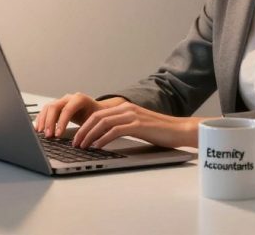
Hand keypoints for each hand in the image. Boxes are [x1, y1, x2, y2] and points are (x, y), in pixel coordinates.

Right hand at [33, 93, 125, 138]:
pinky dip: (41, 119)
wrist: (98, 110)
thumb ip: (89, 128)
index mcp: (80, 99)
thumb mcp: (96, 120)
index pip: (67, 109)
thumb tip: (82, 140)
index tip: (58, 135)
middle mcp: (69, 98)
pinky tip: (39, 128)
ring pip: (48, 108)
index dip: (61, 122)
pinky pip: (46, 111)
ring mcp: (62, 101)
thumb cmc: (98, 115)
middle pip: (54, 107)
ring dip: (43, 121)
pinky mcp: (57, 106)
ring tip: (41, 133)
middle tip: (48, 135)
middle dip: (50, 122)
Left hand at [72, 101, 206, 149]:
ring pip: (103, 123)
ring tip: (82, 146)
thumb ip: (123, 127)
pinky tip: (97, 147)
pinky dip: (102, 139)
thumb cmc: (160, 132)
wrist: (180, 130)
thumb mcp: (138, 126)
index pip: (98, 114)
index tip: (77, 137)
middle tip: (75, 143)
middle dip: (83, 131)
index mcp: (125, 107)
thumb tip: (105, 137)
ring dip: (89, 135)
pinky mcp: (137, 125)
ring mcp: (132, 115)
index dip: (85, 126)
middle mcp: (126, 108)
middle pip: (97, 117)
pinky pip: (114, 130)